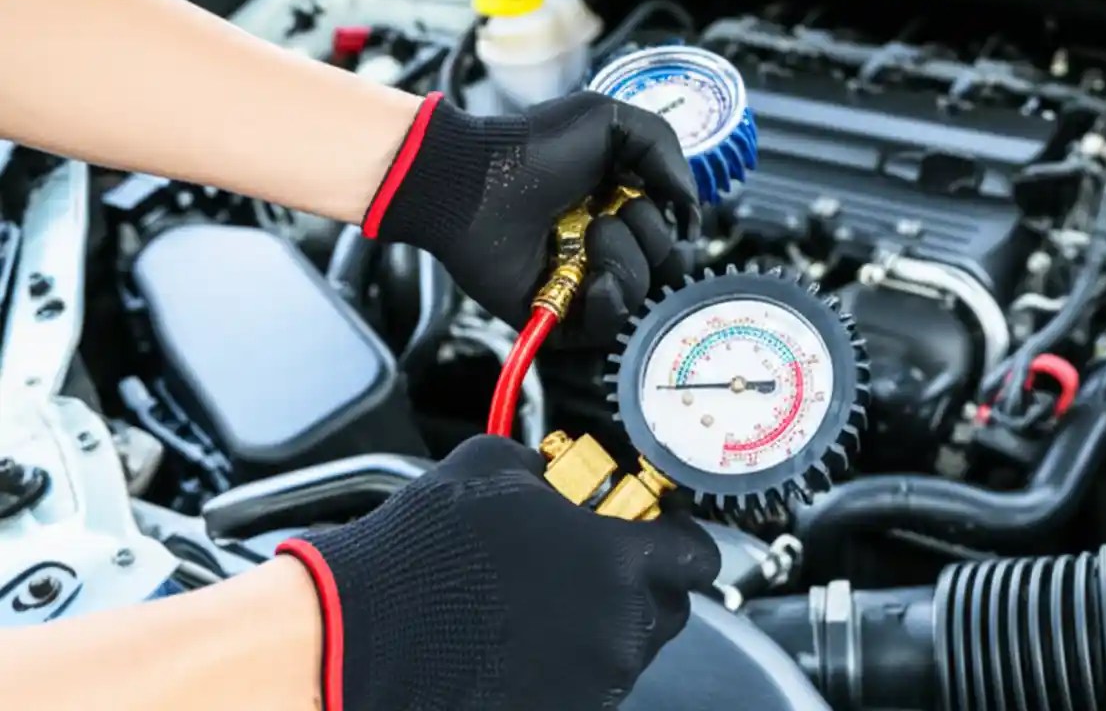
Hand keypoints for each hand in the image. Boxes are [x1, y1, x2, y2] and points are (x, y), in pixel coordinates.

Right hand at [278, 435, 719, 710]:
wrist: (365, 632)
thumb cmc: (428, 551)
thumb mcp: (492, 466)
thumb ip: (547, 468)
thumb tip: (557, 473)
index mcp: (620, 562)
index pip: (698, 553)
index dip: (679, 535)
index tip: (658, 526)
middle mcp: (618, 629)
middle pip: (668, 605)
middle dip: (641, 581)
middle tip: (595, 559)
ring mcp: (591, 681)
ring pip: (626, 647)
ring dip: (602, 620)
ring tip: (543, 597)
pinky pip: (586, 681)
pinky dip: (569, 658)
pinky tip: (522, 635)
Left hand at [361, 91, 698, 345]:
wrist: (476, 182)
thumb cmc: (532, 146)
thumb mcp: (612, 121)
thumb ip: (667, 151)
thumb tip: (691, 214)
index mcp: (622, 206)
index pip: (674, 232)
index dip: (671, 218)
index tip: (641, 195)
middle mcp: (607, 246)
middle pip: (667, 266)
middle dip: (648, 236)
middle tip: (603, 212)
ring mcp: (585, 282)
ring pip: (642, 295)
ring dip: (625, 262)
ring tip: (586, 236)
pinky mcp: (561, 315)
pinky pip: (609, 329)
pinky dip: (609, 303)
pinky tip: (592, 279)